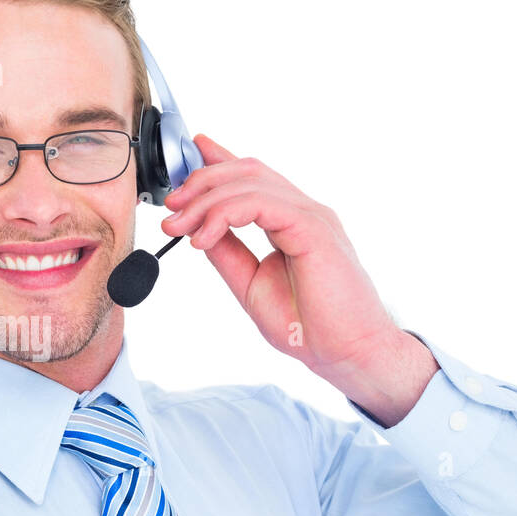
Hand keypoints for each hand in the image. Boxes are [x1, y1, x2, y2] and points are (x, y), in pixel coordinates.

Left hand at [160, 134, 436, 425]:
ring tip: (178, 227)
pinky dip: (225, 214)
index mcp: (292, 221)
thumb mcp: (251, 283)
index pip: (252, 178)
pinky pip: (262, 203)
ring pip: (250, 182)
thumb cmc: (309, 326)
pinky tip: (204, 237)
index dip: (217, 162)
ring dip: (205, 201)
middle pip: (247, 171)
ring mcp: (311, 216)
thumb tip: (199, 232)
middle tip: (170, 207)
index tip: (182, 166)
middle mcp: (303, 211)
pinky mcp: (314, 228)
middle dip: (201, 181)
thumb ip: (228, 254)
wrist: (346, 353)